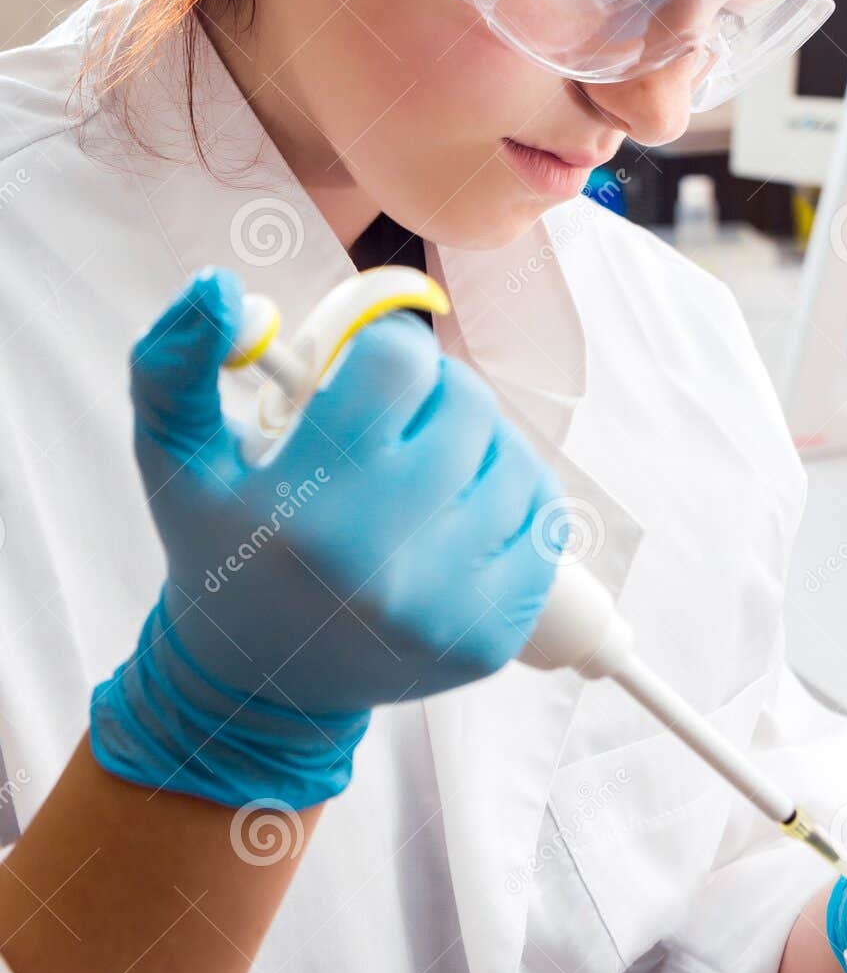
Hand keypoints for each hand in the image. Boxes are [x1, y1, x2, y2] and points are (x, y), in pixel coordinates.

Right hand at [91, 270, 558, 807]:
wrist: (257, 684)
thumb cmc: (222, 554)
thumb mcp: (175, 458)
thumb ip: (176, 362)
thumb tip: (217, 289)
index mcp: (305, 505)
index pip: (400, 362)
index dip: (386, 353)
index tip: (369, 376)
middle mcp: (381, 561)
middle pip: (467, 404)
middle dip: (435, 397)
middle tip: (399, 422)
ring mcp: (446, 605)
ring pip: (514, 459)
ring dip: (478, 448)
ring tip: (425, 471)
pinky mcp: (492, 635)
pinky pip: (545, 523)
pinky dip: (513, 502)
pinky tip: (462, 512)